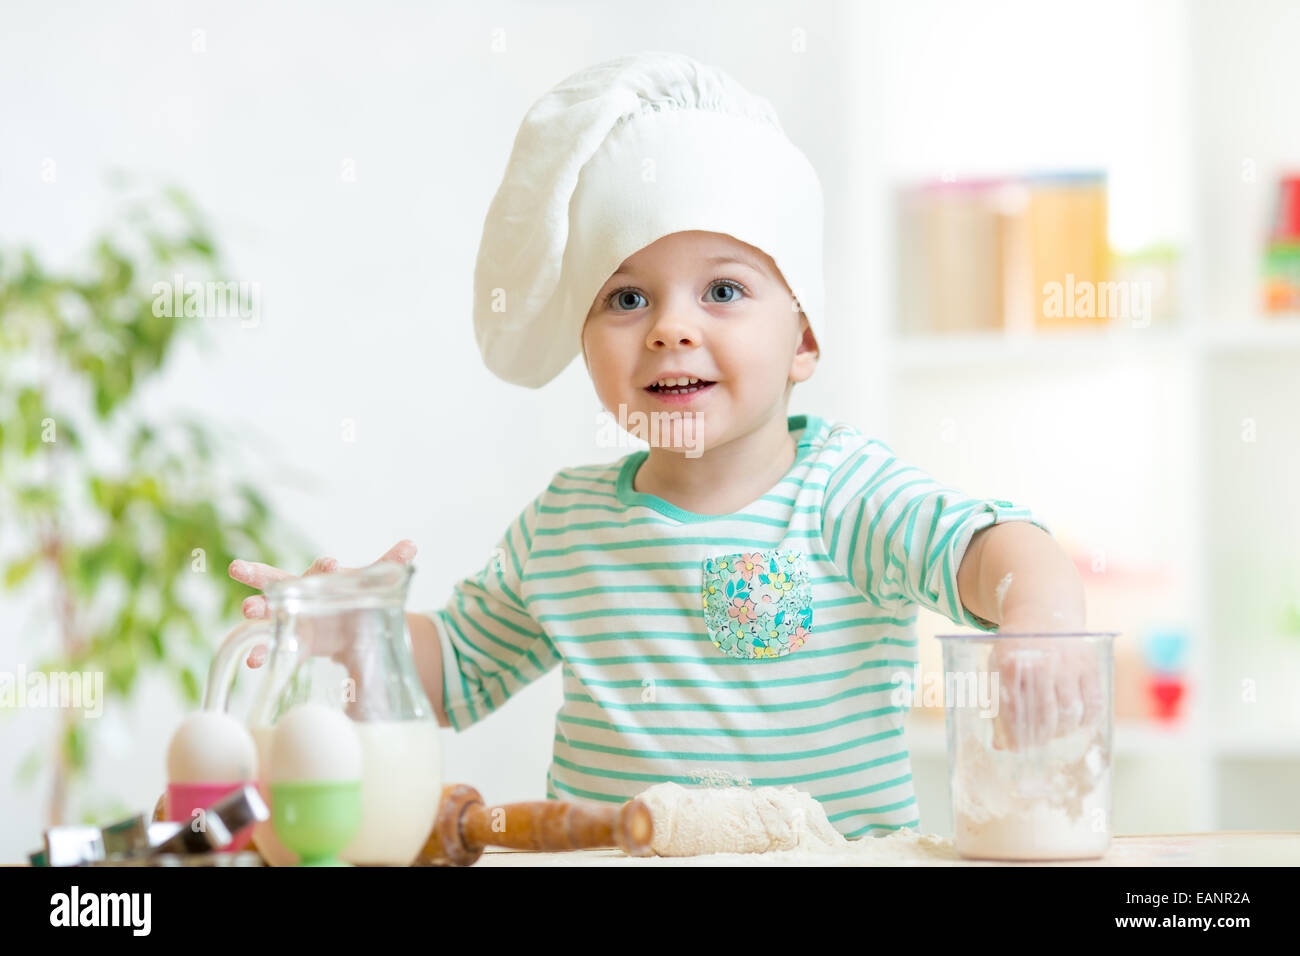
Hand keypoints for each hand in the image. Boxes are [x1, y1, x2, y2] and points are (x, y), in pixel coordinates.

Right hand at [227, 540, 417, 667]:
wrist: (350, 625)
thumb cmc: (353, 595)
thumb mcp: (372, 582)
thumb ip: (390, 565)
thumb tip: (412, 545)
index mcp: (320, 576)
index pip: (320, 568)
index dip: (326, 566)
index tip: (333, 564)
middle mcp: (300, 592)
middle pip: (276, 580)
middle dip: (258, 575)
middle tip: (238, 568)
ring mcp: (291, 616)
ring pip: (268, 611)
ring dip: (257, 611)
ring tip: (247, 612)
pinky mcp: (291, 640)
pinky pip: (273, 646)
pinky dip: (262, 652)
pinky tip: (254, 661)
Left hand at [988, 615, 1102, 750]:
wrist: (1042, 613)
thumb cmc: (1016, 649)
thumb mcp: (997, 667)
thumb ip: (997, 704)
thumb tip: (1000, 746)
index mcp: (1011, 662)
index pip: (1014, 708)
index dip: (1016, 733)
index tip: (1017, 748)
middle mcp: (1042, 662)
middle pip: (1046, 714)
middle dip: (1041, 736)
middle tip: (1037, 743)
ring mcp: (1068, 662)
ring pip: (1071, 711)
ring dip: (1064, 730)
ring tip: (1055, 732)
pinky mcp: (1089, 663)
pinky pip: (1094, 702)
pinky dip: (1088, 719)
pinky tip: (1077, 723)